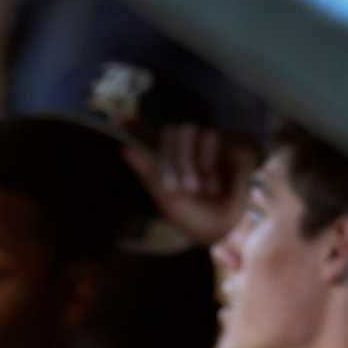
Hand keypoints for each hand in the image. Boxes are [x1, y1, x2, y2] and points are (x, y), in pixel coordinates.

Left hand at [123, 124, 259, 246]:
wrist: (227, 228)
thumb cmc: (195, 217)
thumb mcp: (167, 197)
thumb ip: (149, 171)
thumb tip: (125, 148)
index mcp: (172, 159)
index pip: (153, 135)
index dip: (137, 125)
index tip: (116, 118)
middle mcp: (191, 147)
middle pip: (171, 130)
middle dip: (171, 159)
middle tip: (177, 187)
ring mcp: (212, 143)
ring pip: (190, 130)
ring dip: (189, 163)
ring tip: (199, 188)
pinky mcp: (231, 142)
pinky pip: (212, 136)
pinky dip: (208, 162)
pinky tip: (215, 184)